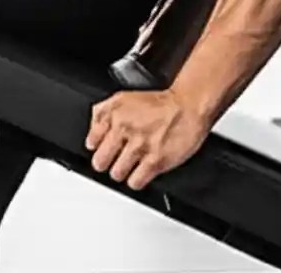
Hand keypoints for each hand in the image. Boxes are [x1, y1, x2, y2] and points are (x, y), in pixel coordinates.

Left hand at [85, 89, 207, 190]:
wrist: (188, 106)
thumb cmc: (160, 104)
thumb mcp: (124, 98)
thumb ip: (103, 113)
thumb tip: (92, 131)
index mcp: (114, 114)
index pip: (91, 142)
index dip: (97, 148)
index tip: (102, 150)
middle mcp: (125, 130)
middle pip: (100, 161)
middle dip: (105, 163)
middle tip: (113, 161)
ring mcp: (140, 146)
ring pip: (116, 173)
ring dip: (122, 172)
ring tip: (129, 166)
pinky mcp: (155, 161)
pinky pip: (135, 182)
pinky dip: (136, 181)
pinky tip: (140, 173)